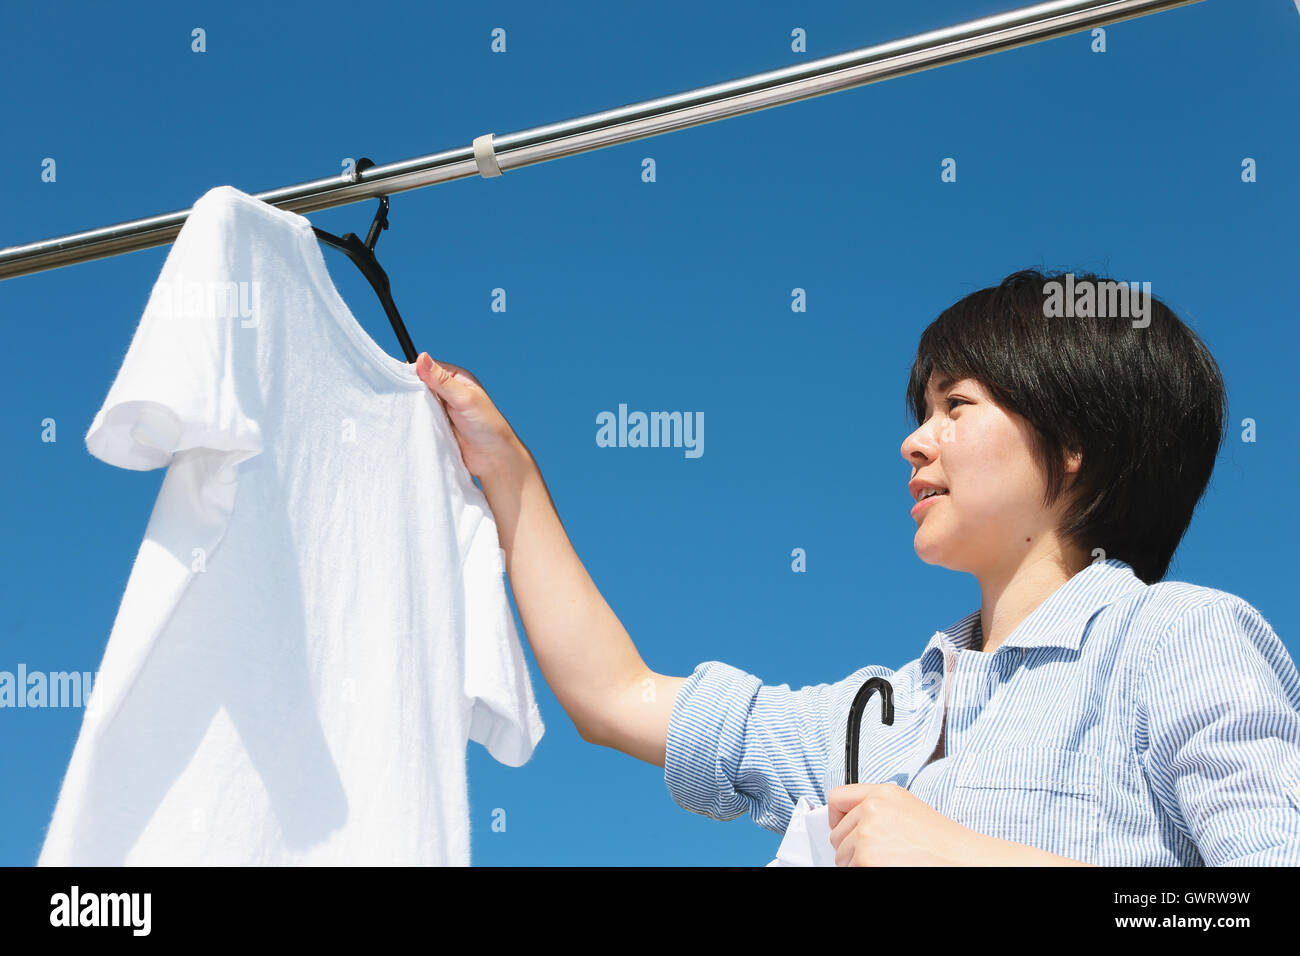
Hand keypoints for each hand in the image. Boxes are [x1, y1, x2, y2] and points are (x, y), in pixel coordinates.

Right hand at [414, 353, 527, 482]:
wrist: (494, 457)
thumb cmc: (487, 425)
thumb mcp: (463, 398)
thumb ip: (441, 381)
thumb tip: (421, 357)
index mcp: (456, 378)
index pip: (427, 369)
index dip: (413, 374)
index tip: (401, 382)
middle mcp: (448, 392)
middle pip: (420, 386)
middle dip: (411, 392)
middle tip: (402, 401)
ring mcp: (442, 409)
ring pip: (418, 404)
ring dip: (413, 409)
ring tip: (405, 414)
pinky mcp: (438, 426)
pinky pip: (421, 420)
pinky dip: (416, 422)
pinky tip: (410, 425)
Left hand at [826, 782, 986, 865]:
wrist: (960, 859)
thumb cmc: (939, 840)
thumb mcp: (906, 808)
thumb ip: (876, 807)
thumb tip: (848, 821)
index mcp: (882, 793)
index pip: (836, 798)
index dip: (835, 816)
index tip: (840, 826)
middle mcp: (872, 810)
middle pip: (837, 833)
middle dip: (850, 846)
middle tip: (876, 853)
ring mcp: (867, 835)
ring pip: (842, 856)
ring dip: (858, 863)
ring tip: (887, 860)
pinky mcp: (866, 859)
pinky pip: (851, 869)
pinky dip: (863, 871)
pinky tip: (887, 866)